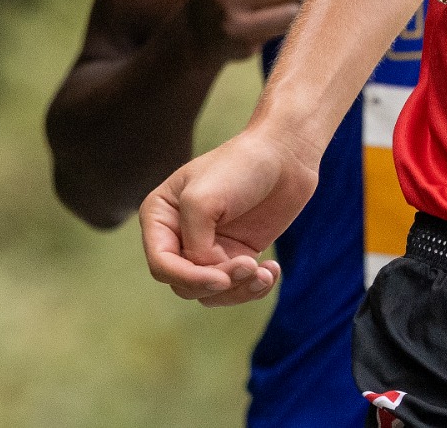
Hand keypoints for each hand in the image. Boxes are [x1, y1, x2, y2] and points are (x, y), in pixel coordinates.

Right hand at [139, 128, 319, 306]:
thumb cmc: (241, 166)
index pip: (161, 266)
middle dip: (219, 283)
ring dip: (239, 289)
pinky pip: (237, 287)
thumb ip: (194, 243)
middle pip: (186, 284)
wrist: (286, 153)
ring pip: (212, 292)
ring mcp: (209, 247)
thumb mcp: (203, 199)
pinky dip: (254, 286)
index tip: (222, 278)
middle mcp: (180, 235)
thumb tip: (207, 273)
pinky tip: (271, 271)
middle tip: (250, 265)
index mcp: (160, 217)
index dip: (188, 279)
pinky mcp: (237, 253)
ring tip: (264, 272)